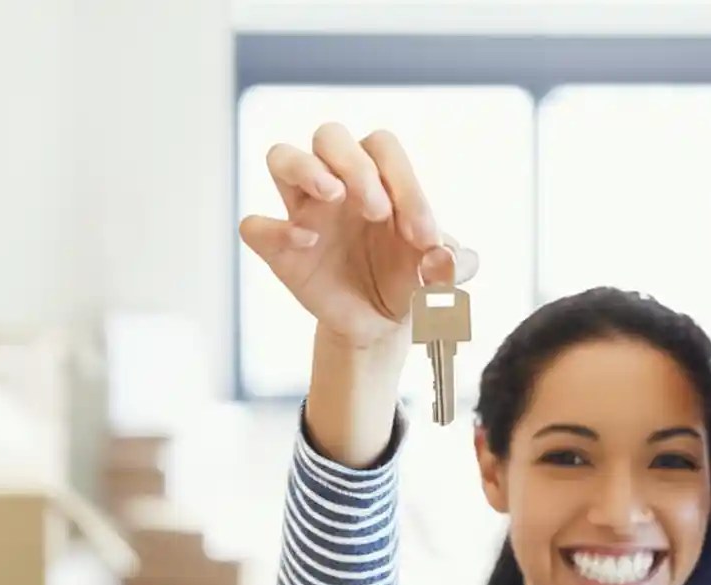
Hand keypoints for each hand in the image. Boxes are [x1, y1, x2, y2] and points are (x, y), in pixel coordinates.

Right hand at [239, 123, 477, 348]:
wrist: (382, 323)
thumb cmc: (409, 280)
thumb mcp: (442, 276)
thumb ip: (454, 265)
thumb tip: (443, 258)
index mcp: (378, 177)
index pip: (382, 149)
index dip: (405, 183)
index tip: (423, 238)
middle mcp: (337, 183)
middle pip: (329, 136)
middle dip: (356, 166)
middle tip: (377, 212)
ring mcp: (304, 212)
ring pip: (280, 156)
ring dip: (305, 169)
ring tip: (334, 197)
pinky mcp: (279, 250)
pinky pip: (256, 225)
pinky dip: (275, 231)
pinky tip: (307, 244)